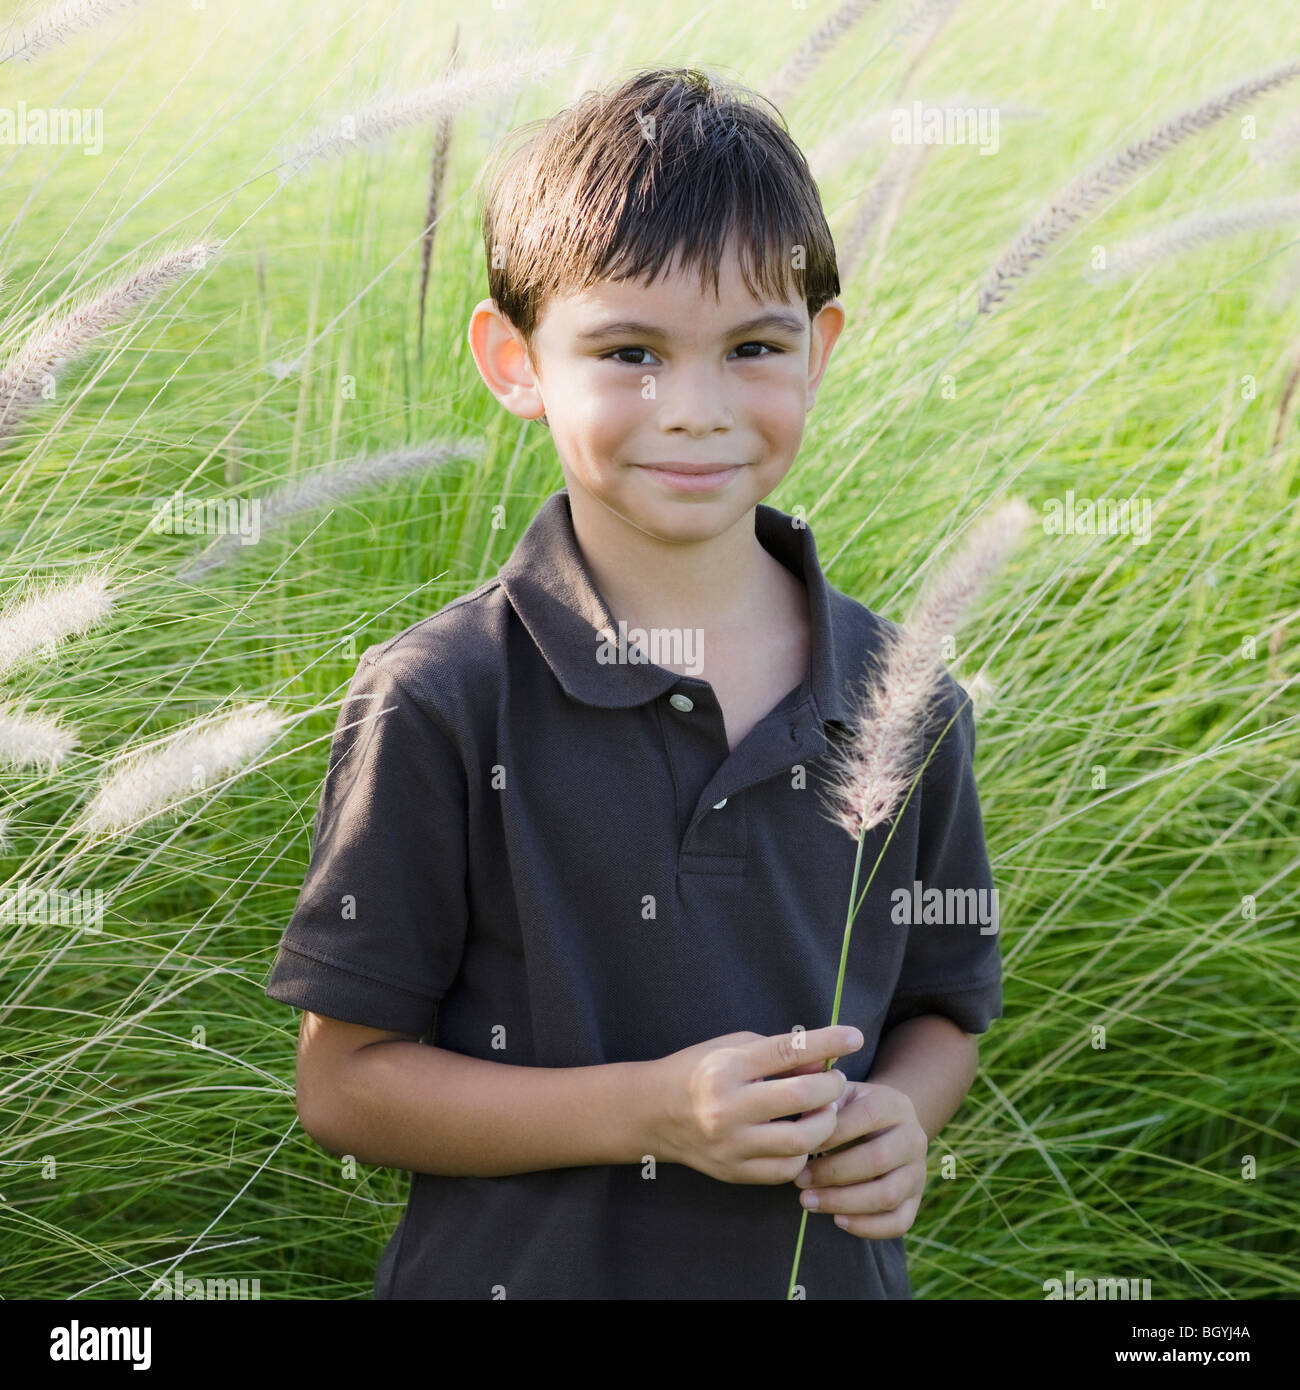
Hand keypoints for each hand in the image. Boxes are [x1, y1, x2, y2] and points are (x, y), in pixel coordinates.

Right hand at [645, 1026, 862, 1184]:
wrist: (652, 1113)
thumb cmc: (698, 1070)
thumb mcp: (732, 1047)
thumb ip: (778, 1054)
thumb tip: (823, 1064)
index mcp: (728, 1067)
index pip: (789, 1050)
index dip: (828, 1041)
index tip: (854, 1037)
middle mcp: (729, 1106)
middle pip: (802, 1097)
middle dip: (832, 1088)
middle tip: (836, 1081)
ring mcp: (731, 1144)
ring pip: (801, 1141)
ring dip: (825, 1124)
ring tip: (824, 1112)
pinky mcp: (734, 1172)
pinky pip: (786, 1170)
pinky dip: (803, 1154)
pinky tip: (801, 1139)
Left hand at [792, 1081, 927, 1237]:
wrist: (887, 1127)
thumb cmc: (853, 1111)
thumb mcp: (842, 1096)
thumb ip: (825, 1104)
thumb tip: (805, 1121)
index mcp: (895, 1105)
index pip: (865, 1118)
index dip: (831, 1134)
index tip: (800, 1147)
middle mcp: (914, 1138)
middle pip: (877, 1160)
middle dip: (832, 1173)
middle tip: (799, 1180)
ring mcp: (918, 1172)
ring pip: (887, 1195)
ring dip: (843, 1202)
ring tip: (808, 1201)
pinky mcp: (916, 1201)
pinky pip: (898, 1222)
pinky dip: (867, 1227)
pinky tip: (837, 1220)